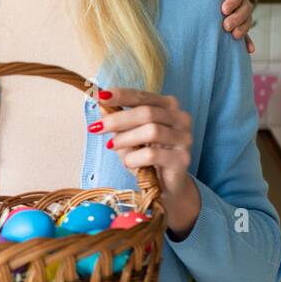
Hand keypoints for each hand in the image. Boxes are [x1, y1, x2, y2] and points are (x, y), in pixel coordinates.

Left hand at [94, 86, 201, 238]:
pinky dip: (134, 158)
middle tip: (96, 128)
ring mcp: (184, 138)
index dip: (121, 95)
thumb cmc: (146, 157)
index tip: (100, 96)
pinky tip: (129, 163)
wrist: (165, 186)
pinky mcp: (182, 159)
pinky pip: (153, 154)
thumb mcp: (128, 137)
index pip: (143, 96)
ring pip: (152, 131)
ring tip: (111, 146)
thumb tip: (101, 105)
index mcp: (168, 106)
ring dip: (125, 138)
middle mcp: (180, 118)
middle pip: (147, 112)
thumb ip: (117, 122)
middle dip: (117, 119)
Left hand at [191, 0, 254, 54]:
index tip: (223, 10)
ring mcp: (235, 13)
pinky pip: (244, 34)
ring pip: (247, 20)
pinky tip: (249, 50)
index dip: (233, 0)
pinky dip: (247, 42)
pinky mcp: (232, 25)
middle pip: (245, 7)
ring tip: (233, 36)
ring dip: (243, 28)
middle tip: (225, 26)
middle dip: (238, 17)